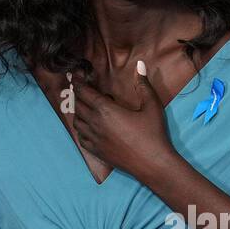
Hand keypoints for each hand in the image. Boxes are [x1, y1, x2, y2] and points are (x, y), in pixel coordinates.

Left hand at [71, 61, 179, 183]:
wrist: (152, 163)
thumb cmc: (153, 133)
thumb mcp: (152, 106)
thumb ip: (143, 85)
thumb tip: (139, 65)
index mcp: (106, 110)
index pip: (85, 92)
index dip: (79, 83)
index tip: (76, 77)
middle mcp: (95, 124)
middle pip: (78, 106)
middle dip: (79, 96)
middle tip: (84, 90)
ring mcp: (94, 139)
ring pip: (77, 122)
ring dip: (79, 113)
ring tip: (87, 108)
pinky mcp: (97, 152)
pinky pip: (81, 138)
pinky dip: (81, 130)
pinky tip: (89, 128)